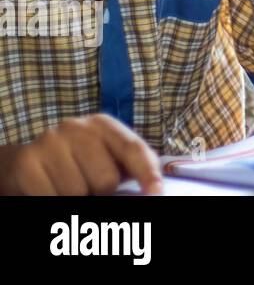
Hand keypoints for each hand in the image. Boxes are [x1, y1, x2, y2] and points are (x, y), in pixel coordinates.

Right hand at [0, 115, 162, 195]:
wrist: (27, 161)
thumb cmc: (77, 162)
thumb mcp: (106, 156)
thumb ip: (131, 165)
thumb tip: (154, 188)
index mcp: (103, 124)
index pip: (132, 148)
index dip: (146, 172)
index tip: (156, 191)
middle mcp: (77, 127)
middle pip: (106, 178)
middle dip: (102, 191)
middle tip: (90, 186)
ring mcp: (50, 141)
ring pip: (77, 192)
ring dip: (76, 197)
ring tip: (69, 186)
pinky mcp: (28, 161)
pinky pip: (51, 197)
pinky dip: (53, 200)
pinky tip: (51, 190)